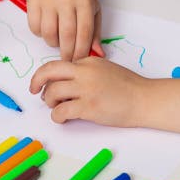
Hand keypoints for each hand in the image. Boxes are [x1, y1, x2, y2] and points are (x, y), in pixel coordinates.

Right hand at [26, 0, 104, 60]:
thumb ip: (95, 35)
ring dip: (53, 43)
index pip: (84, 32)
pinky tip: (48, 28)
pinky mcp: (34, 0)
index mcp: (85, 1)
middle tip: (67, 59)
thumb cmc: (80, 0)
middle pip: (66, 35)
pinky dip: (40, 34)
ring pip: (48, 33)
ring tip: (58, 39)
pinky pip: (35, 28)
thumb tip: (98, 55)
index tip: (78, 60)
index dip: (81, 51)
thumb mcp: (94, 13)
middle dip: (67, 53)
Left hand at [30, 57, 147, 126]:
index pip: (59, 64)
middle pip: (49, 72)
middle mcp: (84, 72)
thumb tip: (65, 81)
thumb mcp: (105, 69)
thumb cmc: (128, 87)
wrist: (145, 99)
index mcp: (88, 61)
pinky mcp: (88, 107)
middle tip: (34, 91)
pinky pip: (61, 111)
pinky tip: (63, 118)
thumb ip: (86, 71)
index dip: (48, 75)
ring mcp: (86, 89)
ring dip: (50, 102)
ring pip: (52, 92)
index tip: (43, 83)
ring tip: (57, 107)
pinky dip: (57, 116)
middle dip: (36, 81)